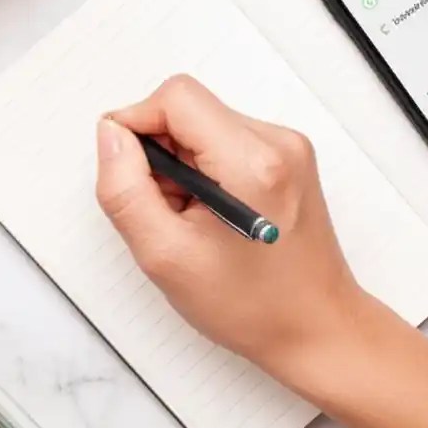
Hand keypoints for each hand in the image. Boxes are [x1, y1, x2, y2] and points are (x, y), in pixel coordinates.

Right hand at [95, 75, 371, 384]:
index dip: (136, 124)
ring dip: (181, 165)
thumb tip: (111, 136)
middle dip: (160, 154)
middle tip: (165, 211)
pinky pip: (225, 142)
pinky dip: (204, 172)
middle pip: (189, 110)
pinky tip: (211, 216)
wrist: (316, 329)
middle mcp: (277, 143)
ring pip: (203, 126)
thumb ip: (124, 188)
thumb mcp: (164, 255)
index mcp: (252, 162)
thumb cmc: (251, 305)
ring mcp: (288, 148)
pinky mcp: (289, 159)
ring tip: (190, 220)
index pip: (175, 98)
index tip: (128, 171)